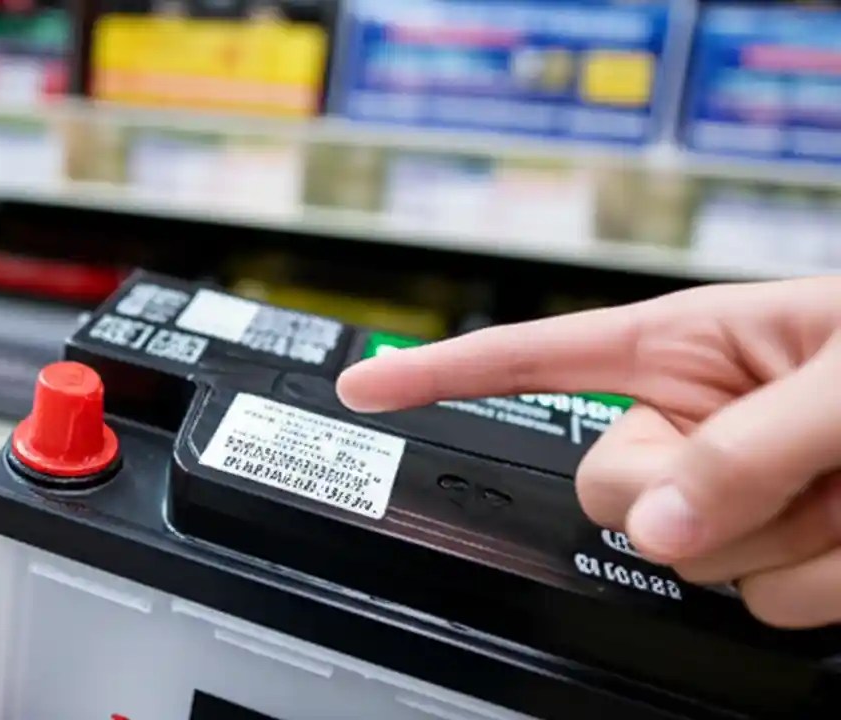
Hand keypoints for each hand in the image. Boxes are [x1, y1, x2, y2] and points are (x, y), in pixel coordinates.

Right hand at [337, 277, 840, 627]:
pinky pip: (770, 610)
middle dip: (690, 497)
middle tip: (783, 466)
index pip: (530, 357)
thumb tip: (650, 528)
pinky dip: (833, 581)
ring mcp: (741, 498)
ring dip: (794, 542)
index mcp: (687, 347)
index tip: (362, 387)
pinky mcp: (789, 557)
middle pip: (607, 495)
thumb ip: (740, 446)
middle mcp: (698, 423)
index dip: (436, 372)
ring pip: (695, 567)